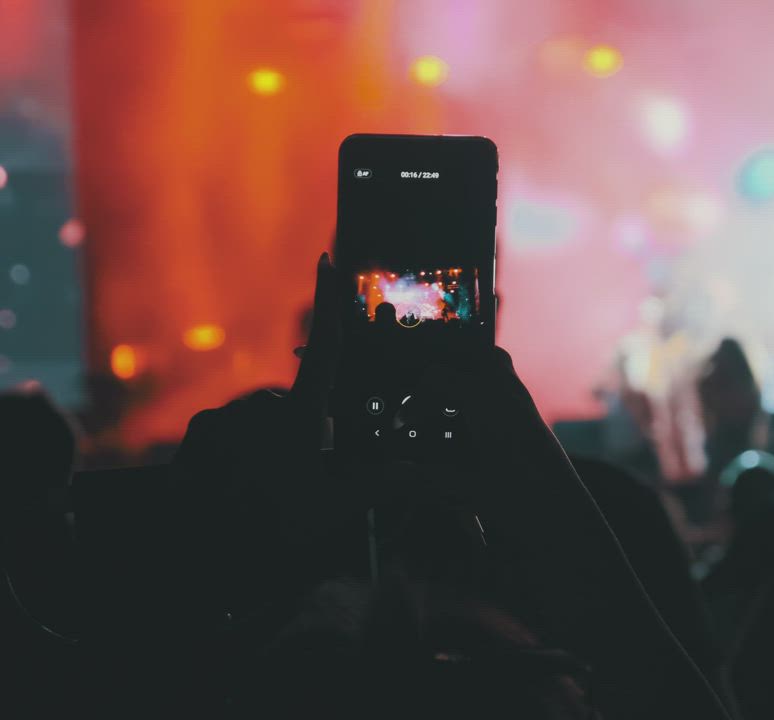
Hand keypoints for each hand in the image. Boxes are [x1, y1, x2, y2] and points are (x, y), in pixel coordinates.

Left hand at [174, 253, 355, 558]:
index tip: (327, 258)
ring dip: (267, 445)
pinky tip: (233, 482)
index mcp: (302, 418)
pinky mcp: (198, 429)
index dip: (328, 302)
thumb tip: (424, 475)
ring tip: (262, 488)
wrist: (200, 553)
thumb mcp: (333, 511)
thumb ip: (379, 485)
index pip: (324, 348)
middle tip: (295, 481)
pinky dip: (236, 449)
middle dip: (302, 434)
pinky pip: (229, 428)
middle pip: (295, 405)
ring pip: (261, 420)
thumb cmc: (273, 530)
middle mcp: (263, 406)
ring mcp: (227, 415)